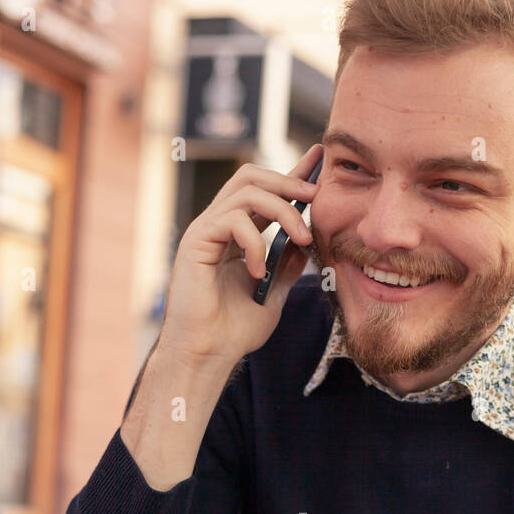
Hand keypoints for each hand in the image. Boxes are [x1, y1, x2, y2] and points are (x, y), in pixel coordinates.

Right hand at [159, 142, 321, 372]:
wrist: (207, 355)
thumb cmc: (234, 331)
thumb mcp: (274, 294)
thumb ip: (288, 268)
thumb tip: (307, 242)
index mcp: (236, 235)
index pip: (265, 193)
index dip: (292, 173)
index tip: (318, 158)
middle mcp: (218, 226)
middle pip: (251, 176)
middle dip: (287, 180)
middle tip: (315, 195)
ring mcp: (205, 231)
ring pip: (246, 193)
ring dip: (282, 211)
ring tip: (301, 240)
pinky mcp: (195, 242)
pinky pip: (231, 221)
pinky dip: (254, 243)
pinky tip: (259, 272)